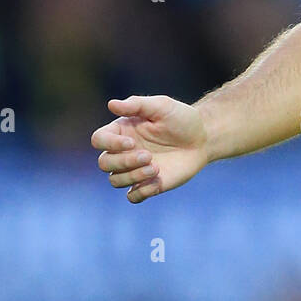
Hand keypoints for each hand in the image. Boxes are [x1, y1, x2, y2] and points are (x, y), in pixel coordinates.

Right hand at [90, 95, 208, 202]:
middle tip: (148, 156)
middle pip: (104, 163)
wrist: (202, 139)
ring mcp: (134, 170)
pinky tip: (157, 182)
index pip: (99, 140)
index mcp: (122, 131)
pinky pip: (132, 196)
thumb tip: (111, 104)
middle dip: (124, 162)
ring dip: (133, 177)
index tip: (132, 142)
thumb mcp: (161, 106)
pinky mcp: (148, 185)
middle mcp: (123, 152)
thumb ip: (136, 105)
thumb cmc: (180, 119)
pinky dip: (141, 192)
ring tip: (156, 168)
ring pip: (115, 181)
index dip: (110, 144)